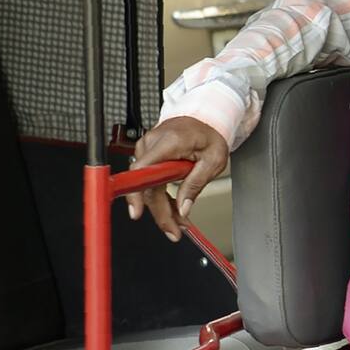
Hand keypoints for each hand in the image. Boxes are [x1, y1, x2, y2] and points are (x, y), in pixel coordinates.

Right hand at [127, 116, 229, 241]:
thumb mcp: (213, 160)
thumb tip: (183, 208)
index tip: (137, 212)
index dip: (136, 193)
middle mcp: (152, 144)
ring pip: (148, 188)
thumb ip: (196, 184)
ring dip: (163, 208)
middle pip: (146, 186)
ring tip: (179, 223)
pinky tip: (173, 209)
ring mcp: (147, 150)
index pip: (143, 170)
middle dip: (160, 213)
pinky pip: (150, 182)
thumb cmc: (208, 135)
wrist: (204, 118)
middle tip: (174, 231)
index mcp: (169, 142)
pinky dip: (161, 198)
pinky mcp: (148, 156)